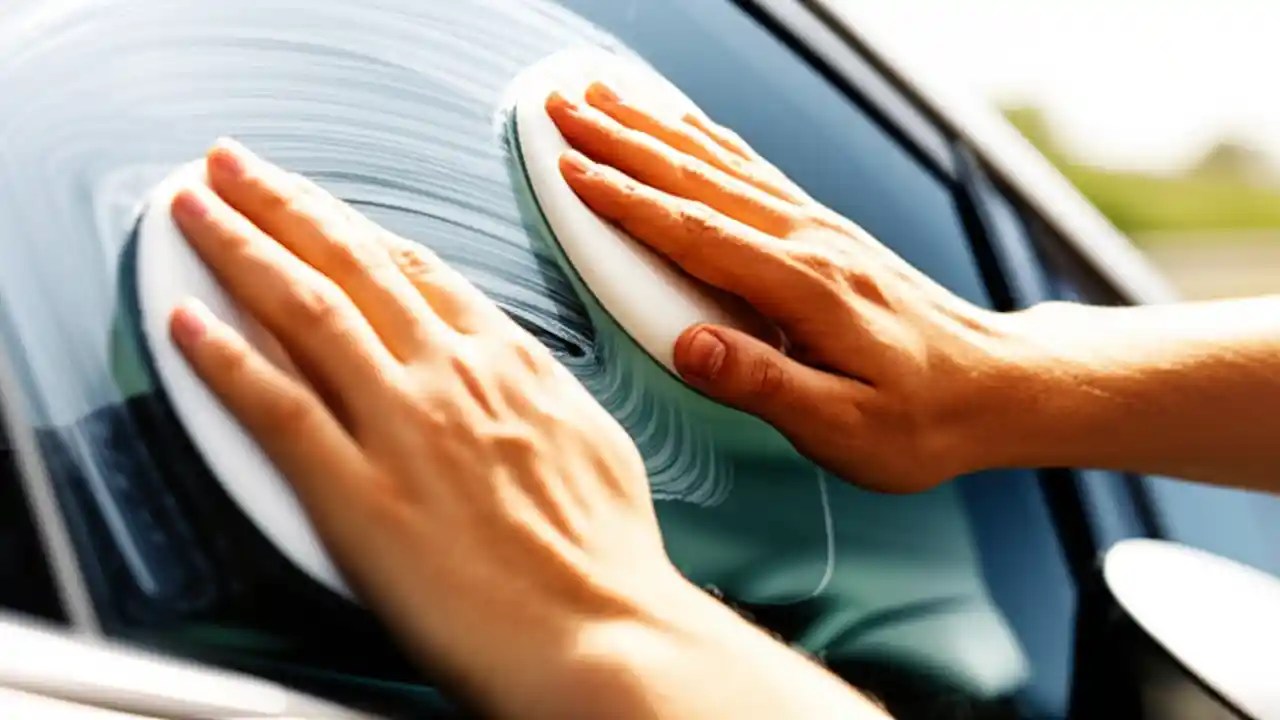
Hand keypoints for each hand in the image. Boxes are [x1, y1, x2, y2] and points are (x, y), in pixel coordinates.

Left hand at [166, 139, 685, 715]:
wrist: (605, 632)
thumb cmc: (608, 558)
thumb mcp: (593, 443)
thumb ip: (541, 397)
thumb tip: (520, 378)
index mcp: (510, 363)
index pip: (416, 269)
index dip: (357, 227)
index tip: (323, 206)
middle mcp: (451, 375)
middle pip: (351, 261)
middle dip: (284, 201)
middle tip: (236, 164)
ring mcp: (402, 427)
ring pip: (305, 308)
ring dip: (240, 244)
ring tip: (196, 204)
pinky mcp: (357, 493)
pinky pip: (274, 406)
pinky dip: (222, 357)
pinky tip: (186, 321)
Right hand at [547, 83, 1016, 492]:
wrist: (997, 384)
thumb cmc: (923, 418)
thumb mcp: (845, 427)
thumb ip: (764, 384)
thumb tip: (690, 346)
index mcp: (804, 287)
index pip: (696, 232)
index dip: (626, 200)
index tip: (570, 167)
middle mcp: (809, 242)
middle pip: (698, 178)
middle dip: (623, 139)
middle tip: (563, 106)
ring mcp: (819, 229)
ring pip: (721, 163)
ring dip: (656, 127)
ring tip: (606, 95)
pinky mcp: (827, 232)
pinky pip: (756, 170)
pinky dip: (711, 140)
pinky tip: (688, 124)